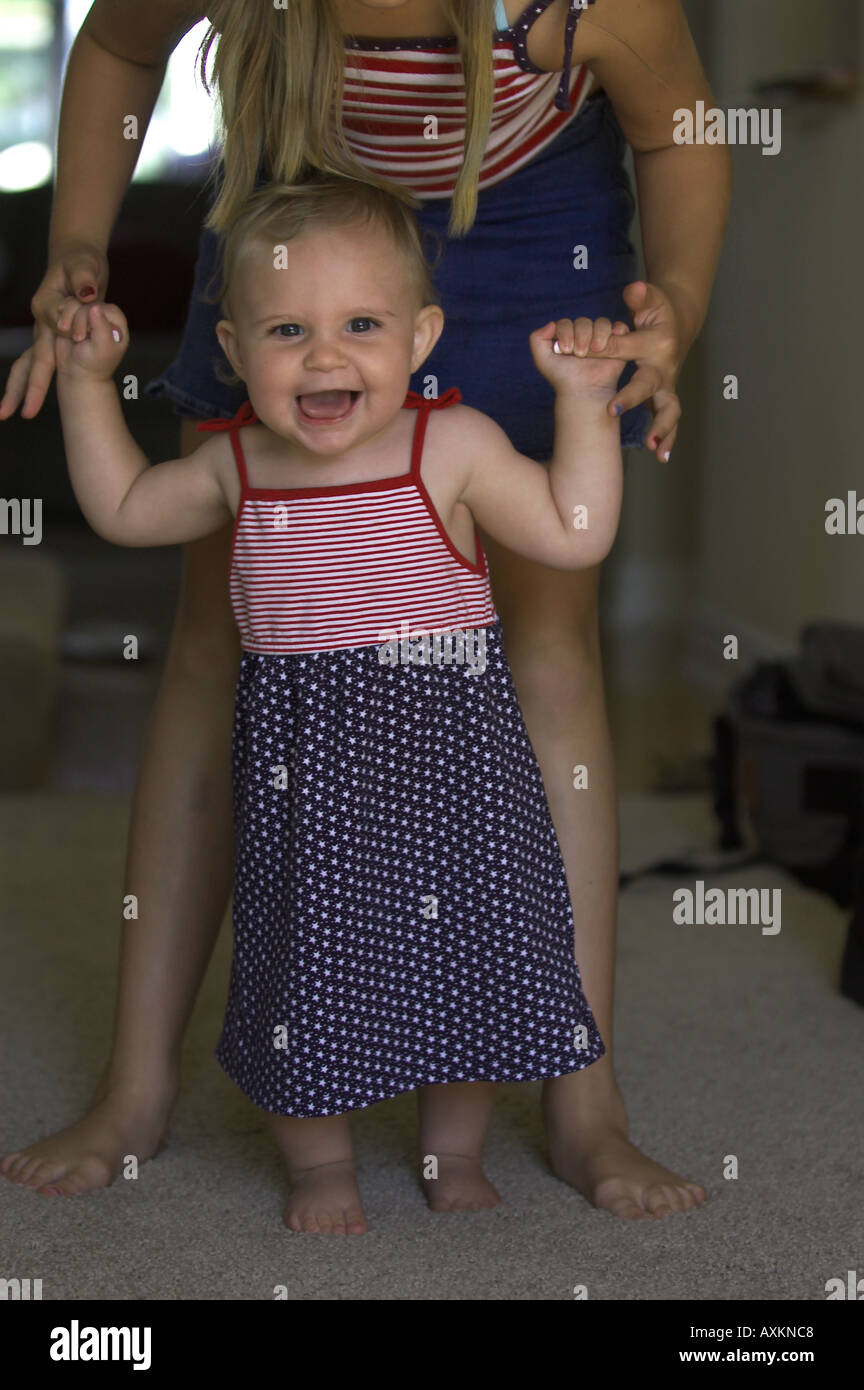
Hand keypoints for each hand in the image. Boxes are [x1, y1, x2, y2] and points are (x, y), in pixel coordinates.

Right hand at [0, 238, 107, 419]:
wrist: (73, 261)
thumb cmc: (80, 263)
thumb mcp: (84, 265)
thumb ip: (84, 278)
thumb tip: (89, 294)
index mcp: (46, 304)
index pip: (56, 324)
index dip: (68, 327)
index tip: (76, 331)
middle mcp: (41, 323)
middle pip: (33, 358)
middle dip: (30, 387)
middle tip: (27, 413)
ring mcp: (43, 334)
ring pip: (27, 366)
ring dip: (17, 390)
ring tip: (4, 413)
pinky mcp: (50, 339)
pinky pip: (34, 365)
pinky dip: (26, 384)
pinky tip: (16, 404)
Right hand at [55, 303, 127, 381]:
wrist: (77, 373)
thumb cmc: (94, 364)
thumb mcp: (102, 348)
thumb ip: (102, 327)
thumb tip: (95, 306)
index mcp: (117, 321)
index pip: (103, 308)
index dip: (90, 319)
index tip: (84, 337)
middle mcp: (103, 314)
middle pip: (87, 303)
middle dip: (78, 321)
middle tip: (77, 339)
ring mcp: (87, 313)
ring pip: (74, 302)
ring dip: (68, 317)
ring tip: (68, 333)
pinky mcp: (72, 314)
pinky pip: (64, 304)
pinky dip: (61, 316)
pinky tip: (62, 328)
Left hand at [530, 316, 629, 393]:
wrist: (583, 391)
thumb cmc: (563, 378)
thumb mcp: (542, 360)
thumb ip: (536, 339)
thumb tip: (551, 323)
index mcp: (566, 335)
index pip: (565, 323)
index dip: (566, 333)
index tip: (566, 351)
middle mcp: (583, 334)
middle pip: (583, 321)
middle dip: (581, 336)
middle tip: (580, 355)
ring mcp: (600, 338)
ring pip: (601, 323)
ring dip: (598, 334)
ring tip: (594, 351)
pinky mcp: (616, 343)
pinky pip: (620, 327)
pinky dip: (618, 329)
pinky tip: (612, 339)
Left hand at [593, 281, 684, 458]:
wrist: (680, 325)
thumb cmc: (659, 311)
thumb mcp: (650, 298)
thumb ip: (640, 295)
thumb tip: (632, 289)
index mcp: (657, 343)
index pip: (625, 348)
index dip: (604, 350)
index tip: (582, 355)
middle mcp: (664, 367)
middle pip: (648, 383)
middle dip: (631, 396)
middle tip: (612, 410)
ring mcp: (668, 384)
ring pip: (669, 408)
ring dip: (662, 429)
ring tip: (654, 449)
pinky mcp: (667, 396)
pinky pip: (670, 421)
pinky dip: (668, 439)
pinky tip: (662, 457)